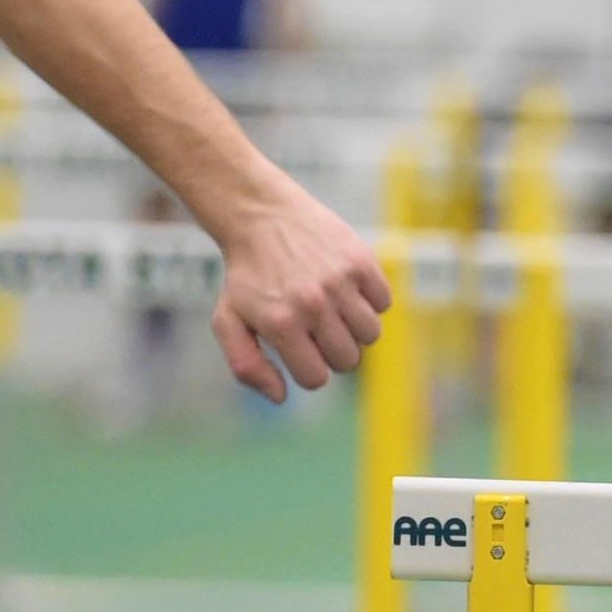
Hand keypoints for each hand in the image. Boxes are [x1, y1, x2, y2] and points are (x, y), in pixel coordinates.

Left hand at [210, 192, 390, 402]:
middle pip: (348, 360)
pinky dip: (371, 301)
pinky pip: (384, 302)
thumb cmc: (246, 274)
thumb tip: (282, 397)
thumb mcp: (228, 321)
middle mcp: (313, 305)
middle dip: (334, 354)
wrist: (262, 215)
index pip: (317, 378)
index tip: (303, 353)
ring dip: (355, 330)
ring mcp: (341, 282)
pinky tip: (347, 289)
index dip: (311, 370)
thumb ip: (247, 366)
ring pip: (371, 334)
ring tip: (335, 311)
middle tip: (318, 332)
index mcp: (281, 325)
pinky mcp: (362, 261)